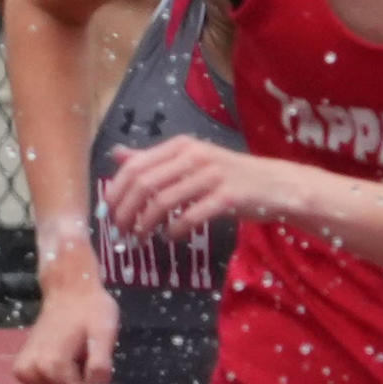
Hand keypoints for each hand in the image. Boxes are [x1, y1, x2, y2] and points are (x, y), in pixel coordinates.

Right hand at [14, 265, 117, 383]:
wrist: (67, 291)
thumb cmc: (90, 310)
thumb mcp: (104, 336)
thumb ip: (99, 369)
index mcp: (52, 365)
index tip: (100, 374)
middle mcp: (32, 371)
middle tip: (86, 360)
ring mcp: (23, 371)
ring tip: (74, 359)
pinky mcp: (20, 370)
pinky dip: (56, 383)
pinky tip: (63, 361)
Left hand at [100, 136, 269, 243]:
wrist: (275, 184)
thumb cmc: (227, 176)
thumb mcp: (190, 161)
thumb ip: (153, 160)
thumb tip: (116, 155)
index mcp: (181, 145)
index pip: (135, 166)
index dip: (116, 191)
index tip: (107, 212)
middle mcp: (194, 156)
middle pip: (144, 184)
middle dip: (126, 211)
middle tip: (121, 230)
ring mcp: (212, 175)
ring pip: (163, 202)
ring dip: (146, 224)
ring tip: (142, 237)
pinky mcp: (227, 197)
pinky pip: (190, 217)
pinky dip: (174, 231)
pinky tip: (171, 237)